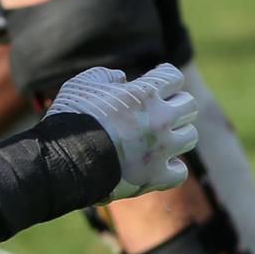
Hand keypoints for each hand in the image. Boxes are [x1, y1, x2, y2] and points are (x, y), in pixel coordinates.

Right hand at [46, 65, 196, 198]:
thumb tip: (122, 79)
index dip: (164, 77)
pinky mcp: (156, 176)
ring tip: (159, 137)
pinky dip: (172, 168)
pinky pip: (180, 171)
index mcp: (144, 93)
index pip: (174, 77)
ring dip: (176, 135)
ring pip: (190, 136)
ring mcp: (161, 149)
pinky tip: (158, 164)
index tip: (156, 82)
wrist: (64, 162)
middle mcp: (160, 119)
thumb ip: (105, 76)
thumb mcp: (82, 85)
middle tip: (158, 110)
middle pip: (189, 105)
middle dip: (174, 105)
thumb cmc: (71, 119)